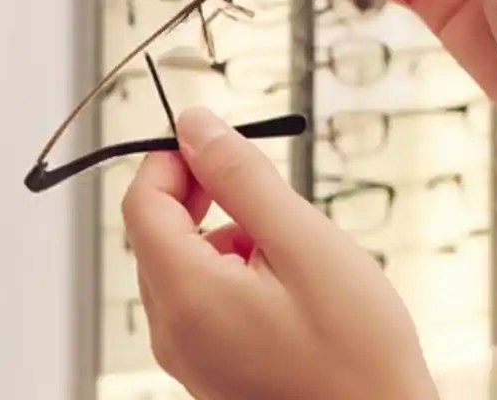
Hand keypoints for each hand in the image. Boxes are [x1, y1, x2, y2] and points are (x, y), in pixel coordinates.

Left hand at [122, 107, 439, 399]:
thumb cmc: (356, 354)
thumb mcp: (303, 242)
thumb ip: (241, 177)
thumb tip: (194, 125)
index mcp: (186, 296)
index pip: (140, 204)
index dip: (171, 160)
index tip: (216, 143)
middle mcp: (173, 333)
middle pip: (157, 234)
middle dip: (202, 198)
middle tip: (262, 190)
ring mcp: (189, 358)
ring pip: (182, 266)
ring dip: (224, 237)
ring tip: (288, 251)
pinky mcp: (211, 371)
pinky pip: (201, 301)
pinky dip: (233, 275)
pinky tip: (286, 286)